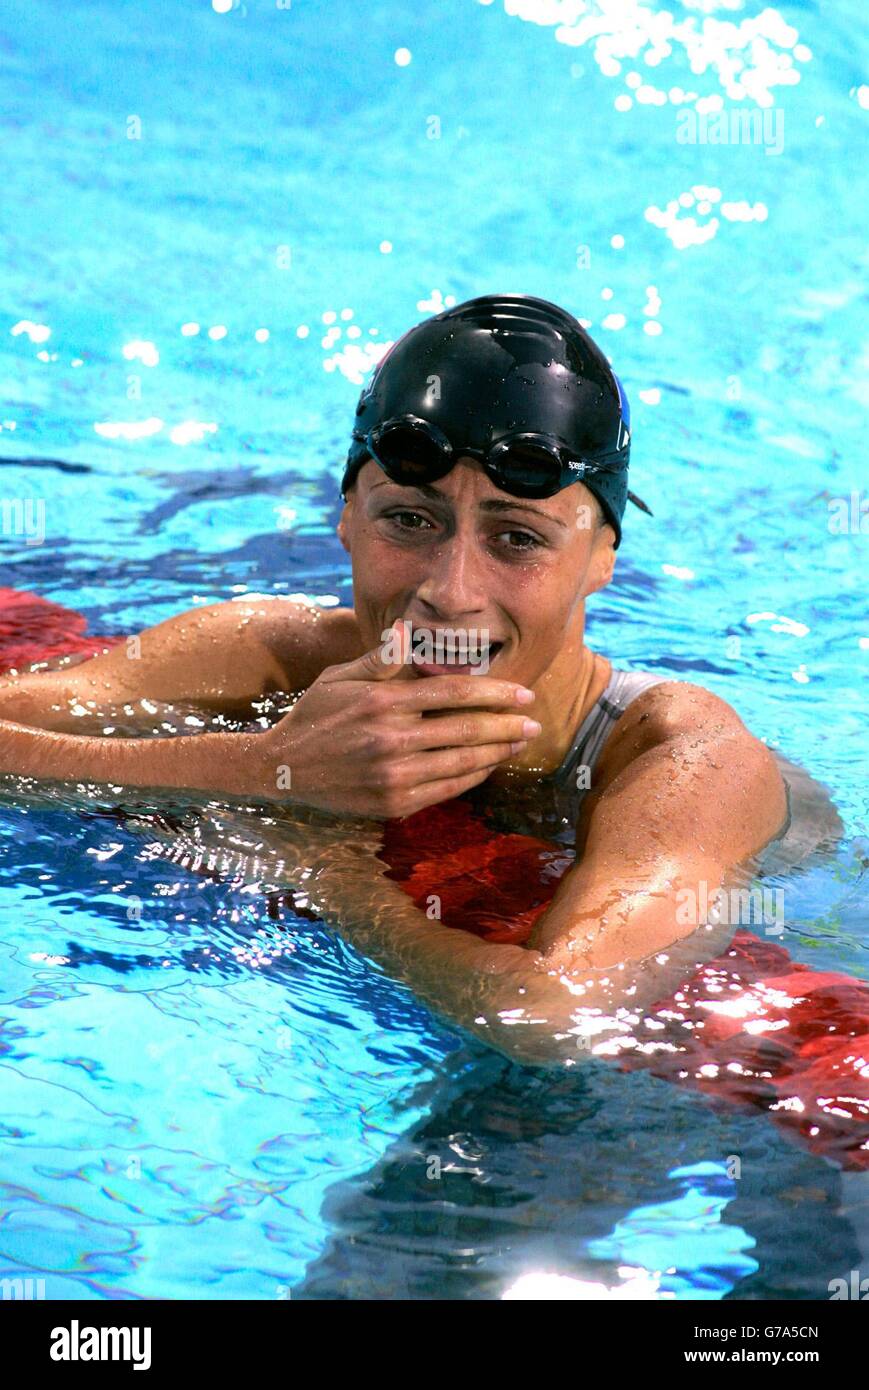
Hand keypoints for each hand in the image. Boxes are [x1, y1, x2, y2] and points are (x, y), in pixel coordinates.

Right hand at [256, 619, 539, 818]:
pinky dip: (472, 776)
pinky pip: (446, 789)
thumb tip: (408, 631)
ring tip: (519, 742)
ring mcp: (393, 775)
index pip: (452, 693)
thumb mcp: (342, 677)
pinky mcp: (394, 802)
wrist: (282, 769)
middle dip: (507, 724)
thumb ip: (382, 659)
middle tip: (534, 721)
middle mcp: (391, 739)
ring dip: (497, 752)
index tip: (522, 693)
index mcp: (382, 703)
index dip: (493, 693)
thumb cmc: (315, 716)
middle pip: (466, 729)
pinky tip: (488, 765)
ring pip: (461, 762)